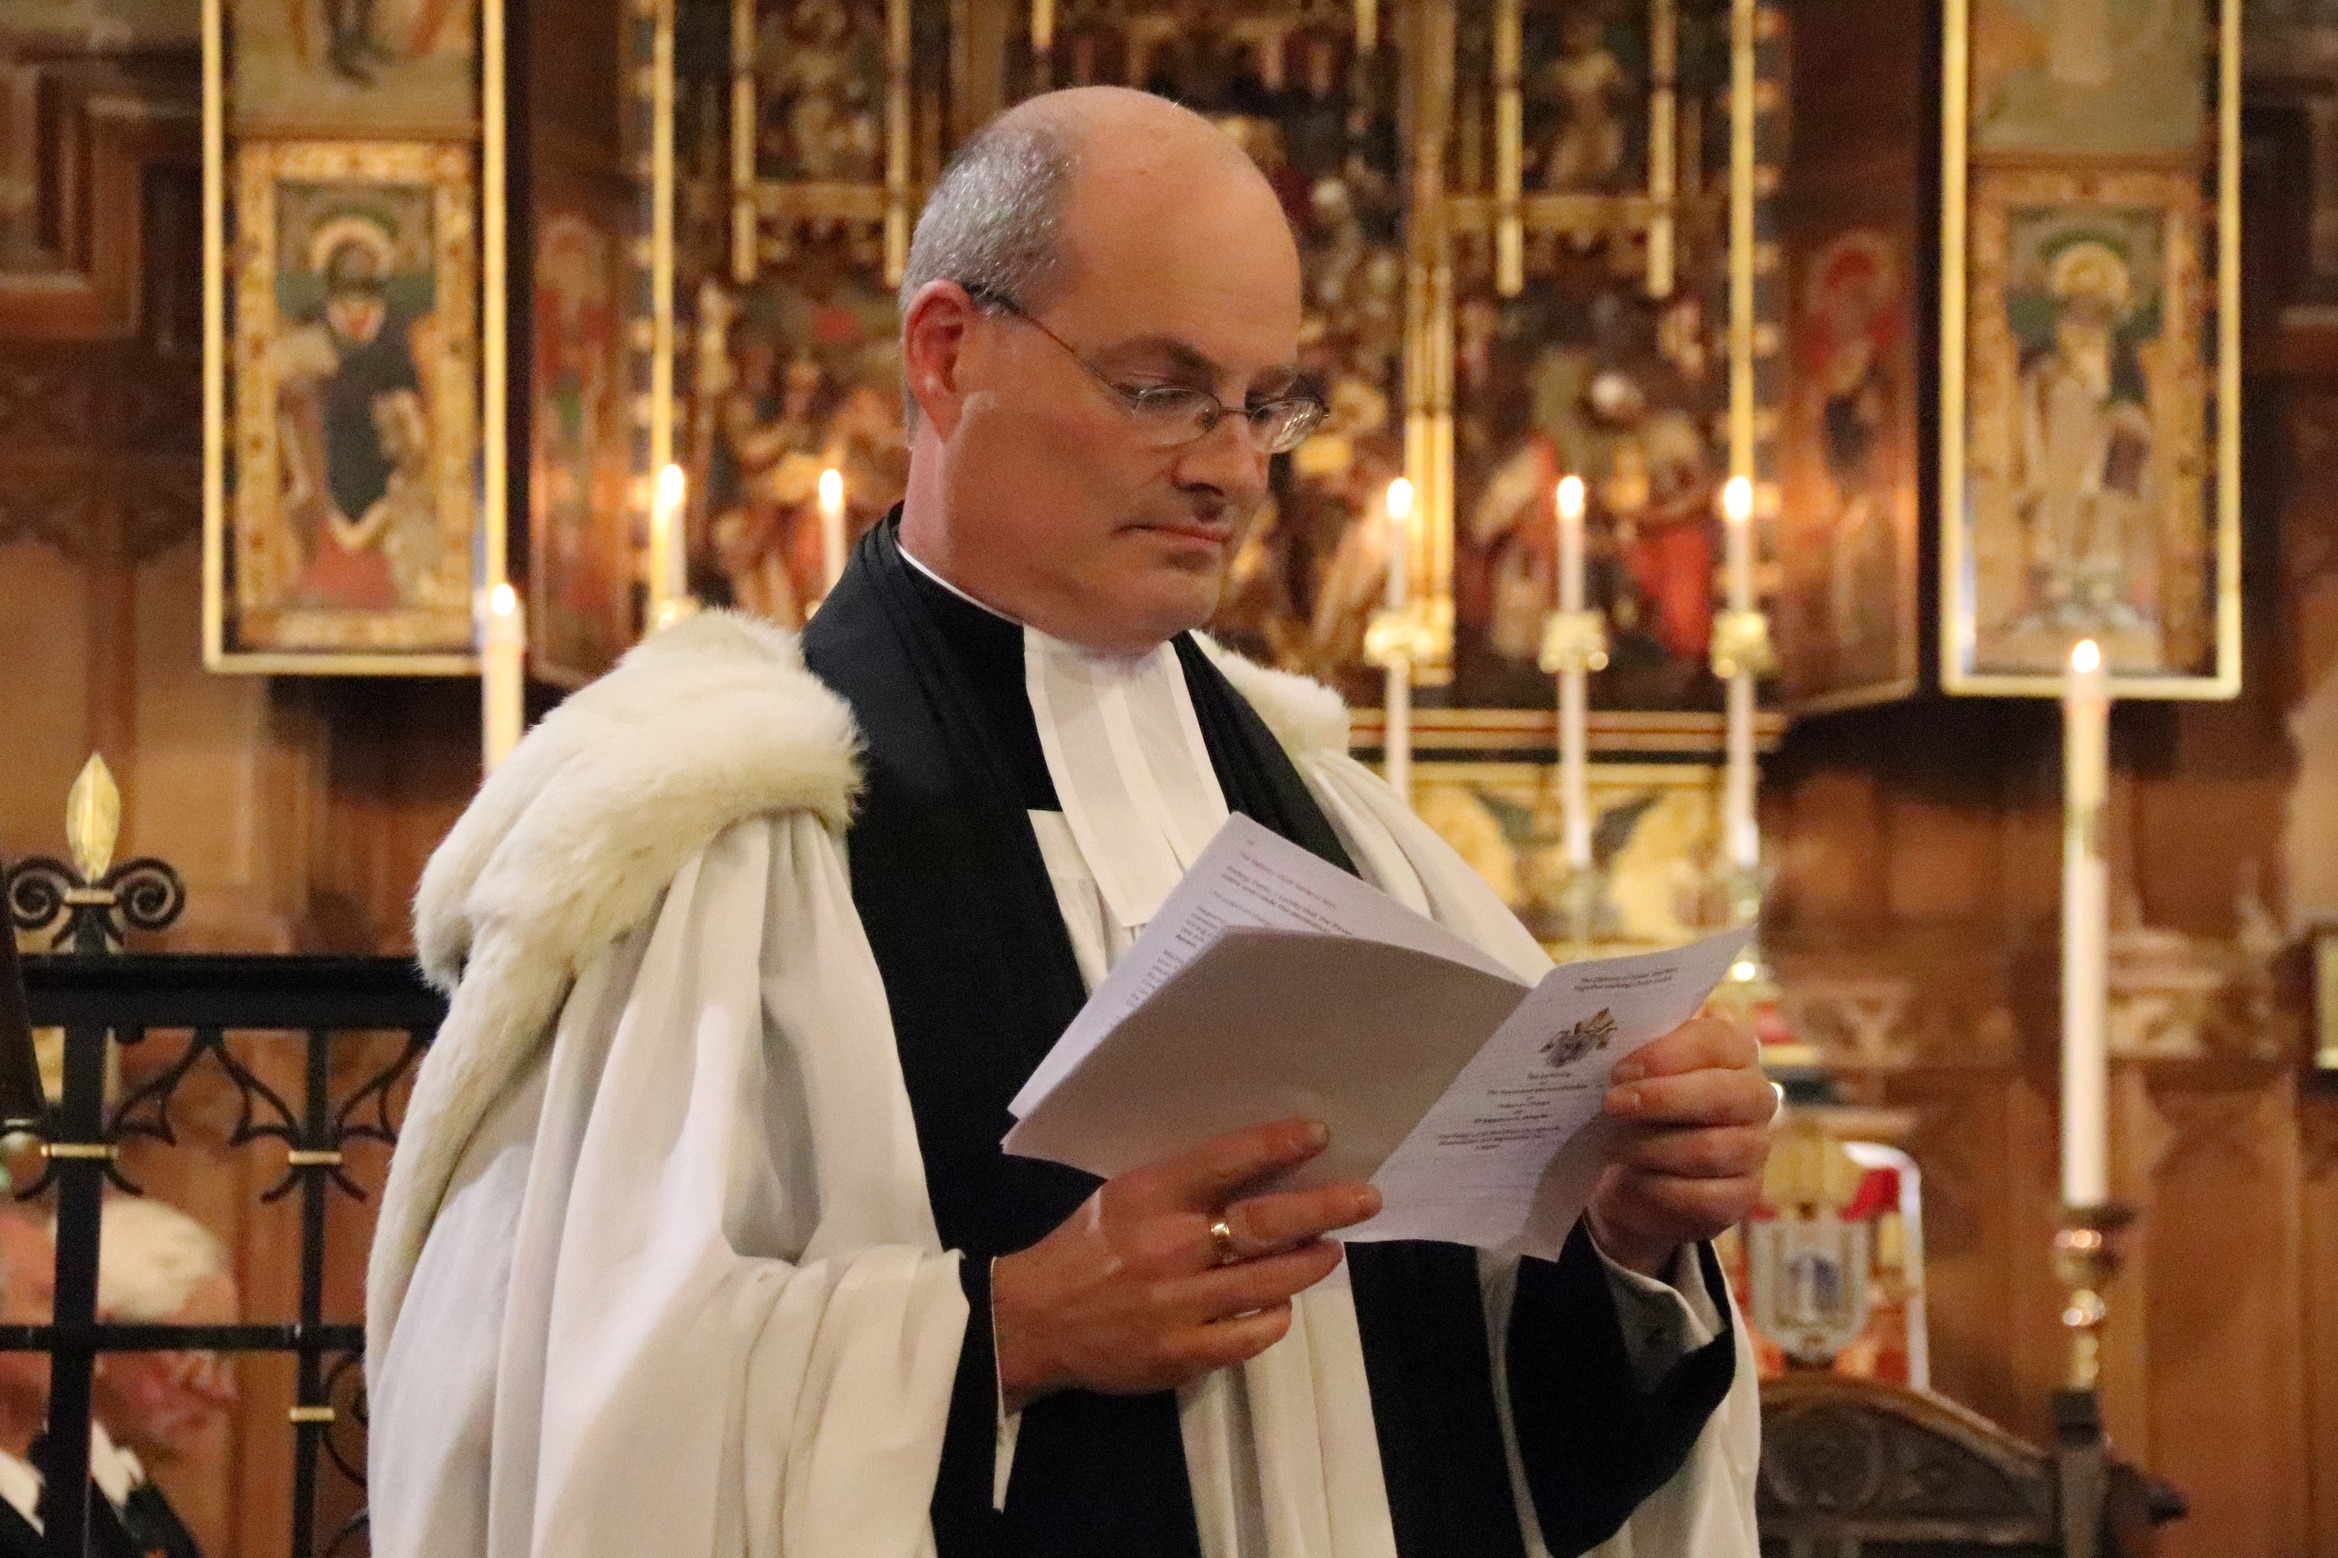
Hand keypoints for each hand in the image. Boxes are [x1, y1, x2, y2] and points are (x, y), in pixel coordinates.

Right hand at [991, 1118, 1381, 1412]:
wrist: (1032, 1320)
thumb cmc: (1086, 1247)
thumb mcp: (1125, 1196)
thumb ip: (1183, 1186)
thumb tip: (1257, 1170)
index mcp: (1150, 1196)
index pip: (1225, 1161)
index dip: (1277, 1145)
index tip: (1319, 1134)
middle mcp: (1169, 1246)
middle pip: (1262, 1225)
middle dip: (1323, 1209)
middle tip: (1366, 1199)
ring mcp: (1177, 1305)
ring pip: (1268, 1283)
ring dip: (1310, 1264)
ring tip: (1331, 1250)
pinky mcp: (1180, 1354)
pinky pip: (1249, 1337)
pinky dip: (1275, 1319)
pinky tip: (1282, 1306)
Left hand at [1587, 1015, 1774, 1277]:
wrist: (1641, 1172)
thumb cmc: (1641, 1106)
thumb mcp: (1636, 1074)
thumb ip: (1634, 1055)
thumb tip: (1600, 1048)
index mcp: (1733, 1051)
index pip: (1714, 1042)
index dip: (1665, 1056)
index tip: (1620, 1070)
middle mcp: (1755, 1097)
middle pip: (1720, 1096)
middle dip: (1660, 1100)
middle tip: (1611, 1103)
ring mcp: (1753, 1148)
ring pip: (1709, 1149)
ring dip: (1652, 1147)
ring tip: (1613, 1144)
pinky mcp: (1742, 1195)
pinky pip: (1704, 1195)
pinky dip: (1659, 1187)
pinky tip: (1633, 1177)